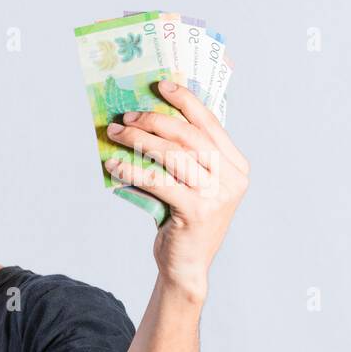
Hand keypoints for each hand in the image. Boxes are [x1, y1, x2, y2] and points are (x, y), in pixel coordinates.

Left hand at [104, 80, 249, 299]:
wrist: (187, 266)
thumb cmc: (185, 218)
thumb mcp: (194, 183)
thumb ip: (186, 155)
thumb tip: (150, 116)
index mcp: (237, 166)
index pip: (210, 124)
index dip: (186, 101)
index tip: (162, 85)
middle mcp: (233, 179)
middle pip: (190, 137)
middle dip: (155, 121)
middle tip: (127, 115)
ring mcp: (217, 196)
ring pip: (173, 156)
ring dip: (139, 140)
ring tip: (116, 133)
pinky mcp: (197, 212)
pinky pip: (159, 182)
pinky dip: (133, 169)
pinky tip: (113, 163)